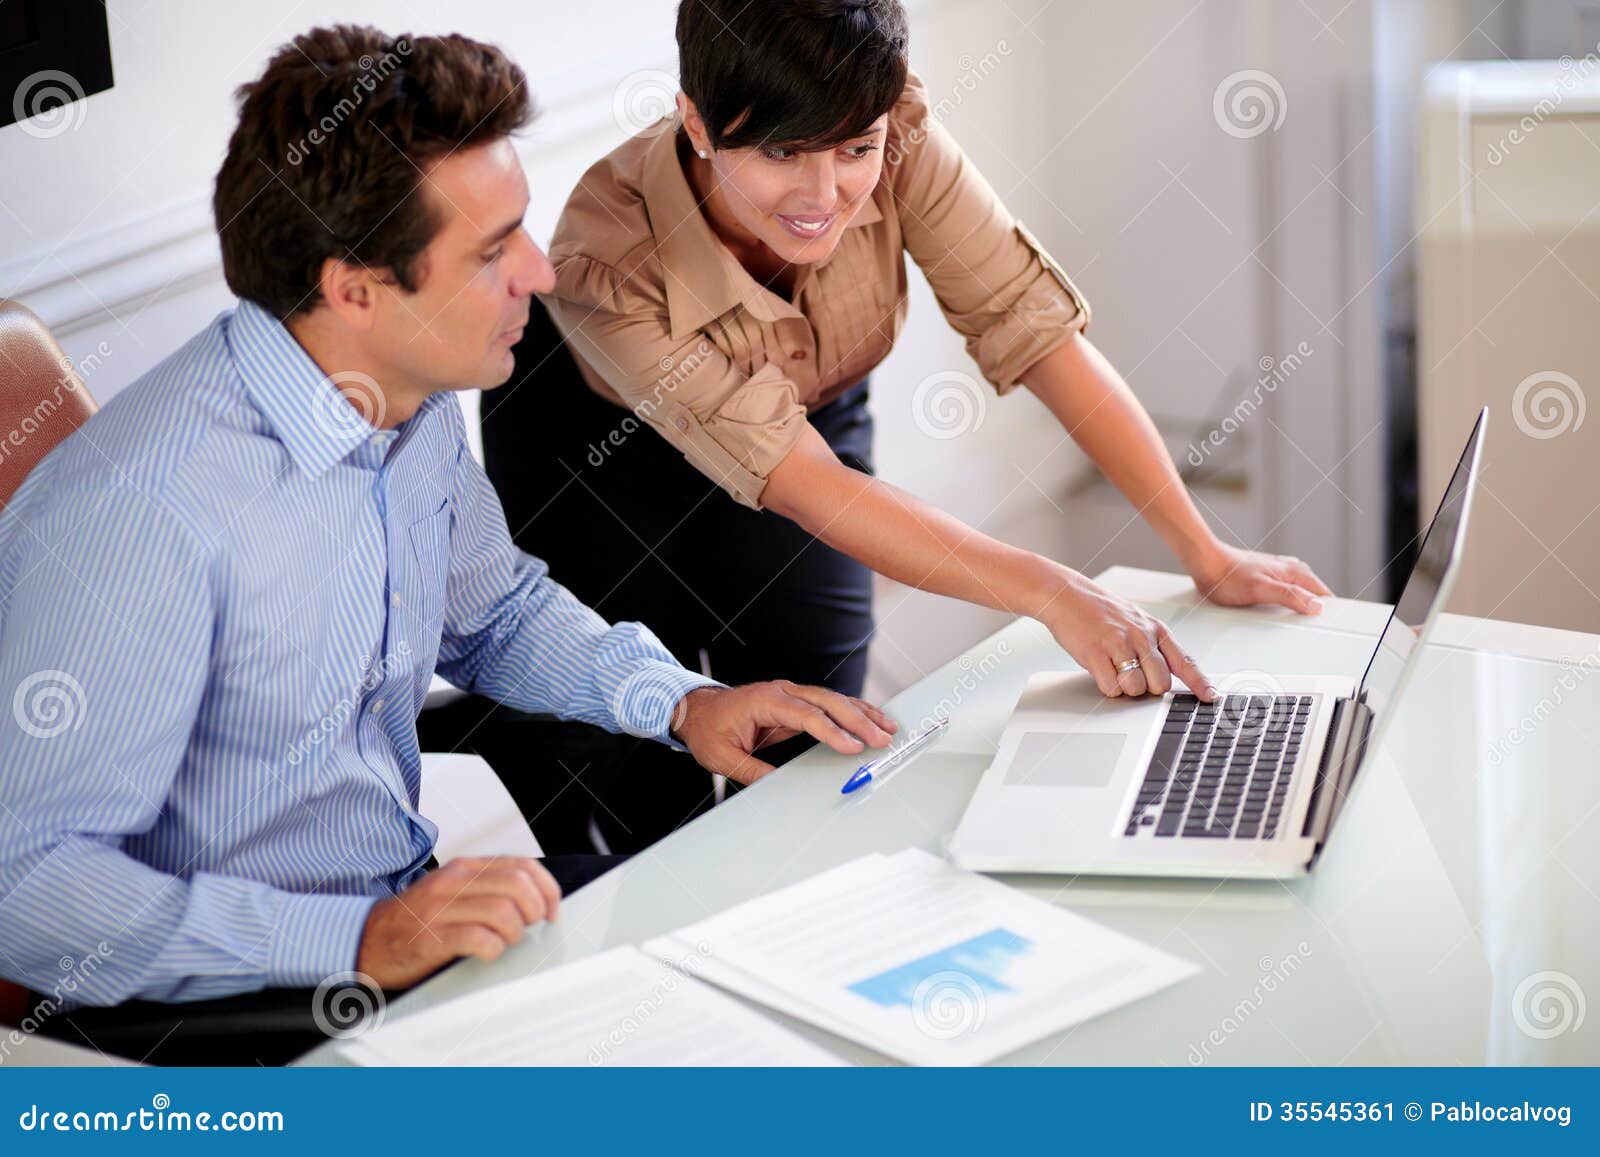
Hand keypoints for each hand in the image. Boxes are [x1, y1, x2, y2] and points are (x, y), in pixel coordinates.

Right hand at [355, 856, 560, 989]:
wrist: (364, 939)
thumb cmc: (415, 920)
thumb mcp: (452, 891)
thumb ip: (487, 887)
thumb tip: (535, 898)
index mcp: (463, 868)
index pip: (521, 865)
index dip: (546, 888)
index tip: (552, 910)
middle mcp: (453, 882)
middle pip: (517, 886)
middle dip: (534, 910)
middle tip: (529, 929)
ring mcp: (440, 909)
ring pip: (503, 912)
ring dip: (514, 933)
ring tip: (503, 943)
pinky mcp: (431, 938)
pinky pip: (479, 940)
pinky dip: (493, 949)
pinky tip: (487, 953)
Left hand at [672, 681, 897, 783]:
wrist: (696, 710)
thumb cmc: (708, 730)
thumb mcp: (723, 757)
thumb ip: (753, 771)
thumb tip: (780, 789)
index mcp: (765, 701)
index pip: (806, 715)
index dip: (832, 731)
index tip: (853, 746)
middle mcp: (782, 692)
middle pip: (827, 702)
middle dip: (858, 720)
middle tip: (882, 738)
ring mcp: (791, 694)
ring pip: (833, 699)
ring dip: (862, 712)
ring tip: (888, 727)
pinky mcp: (796, 702)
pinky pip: (828, 704)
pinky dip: (851, 711)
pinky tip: (870, 719)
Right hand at [1039, 569, 1216, 700]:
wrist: (1066, 595)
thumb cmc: (1100, 611)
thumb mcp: (1136, 622)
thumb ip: (1154, 647)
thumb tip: (1165, 678)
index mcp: (1155, 629)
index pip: (1185, 661)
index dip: (1200, 683)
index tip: (1211, 699)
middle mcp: (1141, 636)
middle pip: (1160, 683)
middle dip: (1147, 687)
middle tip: (1131, 674)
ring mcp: (1119, 644)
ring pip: (1136, 688)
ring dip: (1125, 687)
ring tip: (1113, 669)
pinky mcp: (1096, 653)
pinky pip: (1111, 687)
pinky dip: (1107, 686)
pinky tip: (1100, 669)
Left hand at [1188, 543, 1331, 615]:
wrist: (1207, 563)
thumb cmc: (1229, 576)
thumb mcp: (1261, 590)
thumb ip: (1290, 596)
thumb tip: (1316, 606)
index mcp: (1296, 572)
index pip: (1324, 595)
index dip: (1326, 612)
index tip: (1324, 627)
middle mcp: (1290, 570)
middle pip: (1313, 595)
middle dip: (1312, 612)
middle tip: (1307, 630)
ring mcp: (1278, 574)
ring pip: (1299, 594)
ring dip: (1298, 608)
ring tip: (1293, 624)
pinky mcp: (1266, 578)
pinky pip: (1284, 594)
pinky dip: (1284, 604)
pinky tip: (1277, 613)